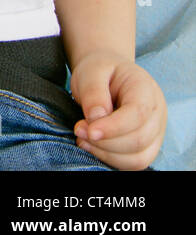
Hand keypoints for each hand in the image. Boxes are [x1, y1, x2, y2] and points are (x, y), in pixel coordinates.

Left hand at [68, 51, 166, 169]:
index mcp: (146, 89)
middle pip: (138, 139)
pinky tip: (92, 146)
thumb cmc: (100, 71)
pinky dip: (112, 159)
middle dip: (104, 141)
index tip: (86, 130)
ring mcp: (155, 131)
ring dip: (107, 153)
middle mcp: (157, 113)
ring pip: (138, 157)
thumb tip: (96, 118)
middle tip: (78, 130)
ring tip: (83, 139)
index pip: (137, 115)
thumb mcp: (91, 71)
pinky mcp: (147, 145)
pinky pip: (134, 163)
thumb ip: (93, 92)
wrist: (109, 73)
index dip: (112, 127)